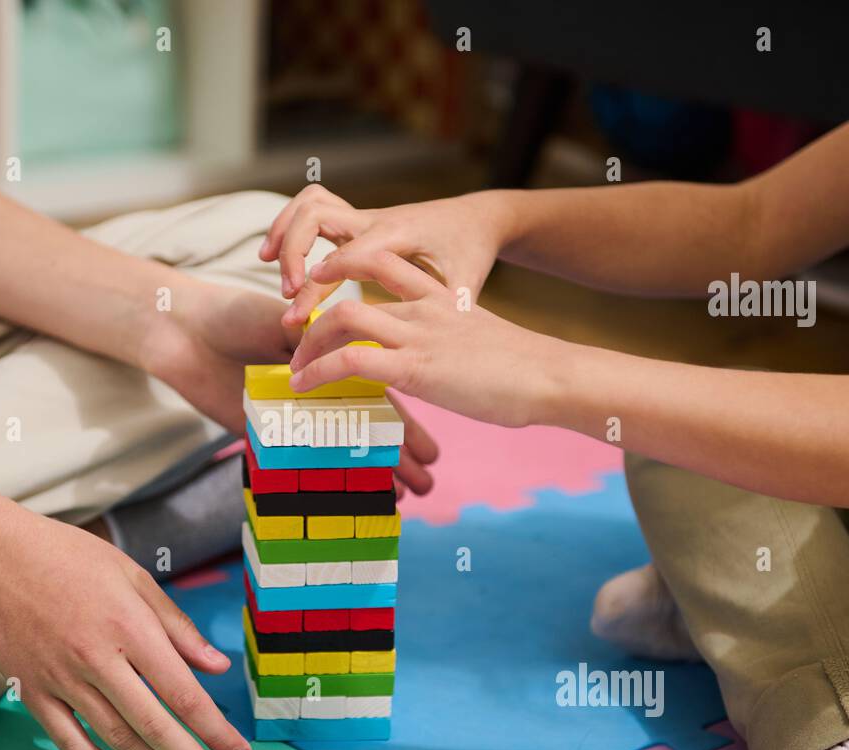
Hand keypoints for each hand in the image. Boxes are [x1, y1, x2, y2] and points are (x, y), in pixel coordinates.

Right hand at [0, 507, 251, 749]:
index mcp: (128, 625)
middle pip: (154, 725)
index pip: (181, 691)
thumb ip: (177, 626)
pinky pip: (71, 744)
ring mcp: (61, 679)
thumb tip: (217, 666)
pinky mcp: (33, 692)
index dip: (214, 728)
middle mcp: (96, 658)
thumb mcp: (133, 576)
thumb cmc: (68, 557)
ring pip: (116, 740)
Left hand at [141, 279, 438, 494]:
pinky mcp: (265, 434)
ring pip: (342, 450)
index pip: (377, 395)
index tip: (430, 448)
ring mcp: (294, 416)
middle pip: (366, 429)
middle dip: (398, 456)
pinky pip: (305, 461)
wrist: (185, 331)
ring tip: (404, 499)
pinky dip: (330, 478)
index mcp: (330, 360)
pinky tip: (357, 496)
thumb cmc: (238, 315)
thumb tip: (360, 373)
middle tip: (428, 485)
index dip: (404, 423)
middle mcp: (317, 392)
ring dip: (373, 473)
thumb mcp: (291, 324)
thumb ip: (322, 351)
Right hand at [259, 185, 504, 327]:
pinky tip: (279, 252)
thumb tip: (420, 350)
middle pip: (316, 216)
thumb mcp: (463, 286)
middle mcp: (375, 220)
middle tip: (286, 294)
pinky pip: (314, 208)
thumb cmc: (470, 253)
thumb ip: (438, 312)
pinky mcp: (358, 219)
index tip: (297, 317)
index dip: (314, 284)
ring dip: (284, 229)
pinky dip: (290, 223)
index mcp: (396, 237)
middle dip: (293, 252)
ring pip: (309, 204)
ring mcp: (364, 216)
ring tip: (266, 262)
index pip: (344, 256)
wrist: (476, 219)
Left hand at [288, 250, 570, 428]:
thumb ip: (457, 346)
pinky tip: (304, 387)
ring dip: (308, 342)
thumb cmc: (529, 370)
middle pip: (351, 287)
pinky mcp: (414, 368)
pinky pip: (351, 361)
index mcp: (441, 298)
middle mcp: (423, 309)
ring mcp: (417, 336)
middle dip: (314, 311)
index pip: (382, 262)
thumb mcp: (484, 345)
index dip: (346, 267)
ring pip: (342, 317)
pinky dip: (318, 373)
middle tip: (296, 340)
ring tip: (294, 369)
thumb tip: (450, 369)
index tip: (325, 292)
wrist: (554, 376)